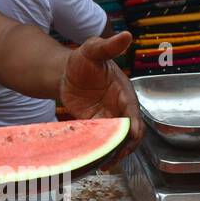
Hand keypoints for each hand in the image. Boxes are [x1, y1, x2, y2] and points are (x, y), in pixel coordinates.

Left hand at [59, 30, 142, 163]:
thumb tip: (126, 35)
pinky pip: (103, 143)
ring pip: (119, 141)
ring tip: (105, 165)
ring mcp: (110, 119)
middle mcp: (120, 108)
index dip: (133, 124)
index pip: (133, 111)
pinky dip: (102, 152)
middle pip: (130, 132)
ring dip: (115, 153)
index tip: (131, 134)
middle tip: (115, 157)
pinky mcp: (97, 127)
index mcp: (123, 92)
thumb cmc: (82, 59)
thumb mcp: (92, 50)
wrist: (67, 72)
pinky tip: (95, 162)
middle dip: (126, 146)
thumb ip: (108, 46)